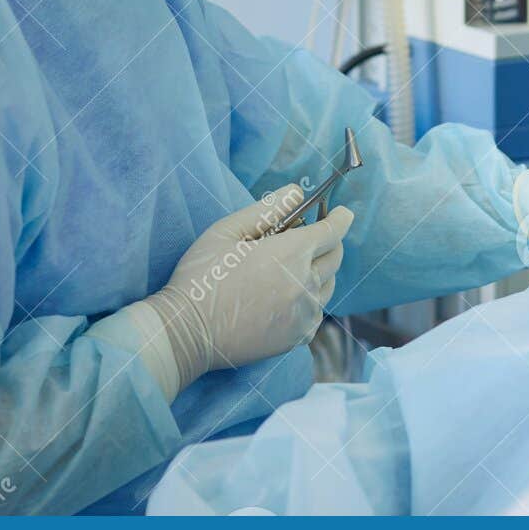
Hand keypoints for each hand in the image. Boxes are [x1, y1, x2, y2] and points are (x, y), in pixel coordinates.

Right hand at [146, 189, 353, 389]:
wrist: (186, 333)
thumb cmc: (201, 277)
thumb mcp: (226, 231)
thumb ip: (267, 208)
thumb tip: (297, 193)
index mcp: (291, 254)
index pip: (333, 231)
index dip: (340, 218)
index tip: (342, 213)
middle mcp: (306, 284)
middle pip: (335, 257)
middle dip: (329, 242)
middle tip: (308, 238)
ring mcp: (305, 313)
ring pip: (327, 285)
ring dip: (318, 272)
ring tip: (289, 269)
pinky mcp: (298, 336)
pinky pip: (316, 312)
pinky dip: (308, 300)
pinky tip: (284, 298)